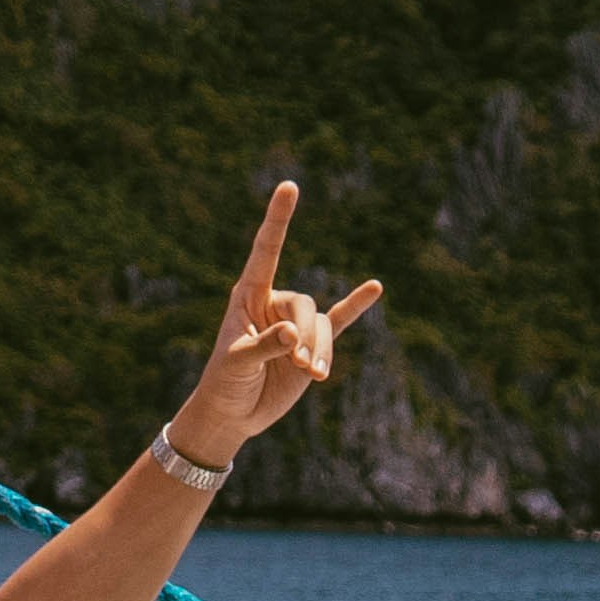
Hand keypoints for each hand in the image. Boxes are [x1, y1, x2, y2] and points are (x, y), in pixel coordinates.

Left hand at [168, 179, 386, 464]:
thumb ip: (266, 345)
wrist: (234, 413)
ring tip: (313, 376)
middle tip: (302, 366)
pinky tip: (374, 289)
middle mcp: (274, 303)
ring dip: (321, 351)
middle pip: (305, 303)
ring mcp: (295, 324)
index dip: (279, 219)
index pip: (266, 251)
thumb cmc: (225, 382)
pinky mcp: (311, 347)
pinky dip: (355, 307)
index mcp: (249, 295)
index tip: (289, 187)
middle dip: (308, 335)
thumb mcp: (237, 362)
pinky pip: (338, 321)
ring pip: (323, 325)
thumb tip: (296, 335)